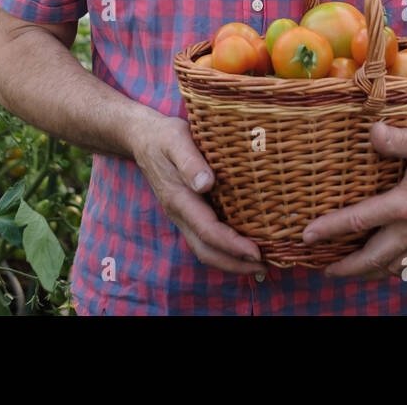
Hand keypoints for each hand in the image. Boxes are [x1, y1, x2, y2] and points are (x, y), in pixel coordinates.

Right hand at [130, 112, 267, 275]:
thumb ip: (189, 161)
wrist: (143, 138)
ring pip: (204, 249)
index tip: (256, 252)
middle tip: (263, 268)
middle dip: (234, 264)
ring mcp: (181, 216)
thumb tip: (206, 184)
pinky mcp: (187, 212)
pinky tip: (242, 246)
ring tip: (258, 265)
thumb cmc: (164, 137)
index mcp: (178, 198)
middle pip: (205, 251)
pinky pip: (204, 238)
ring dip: (230, 261)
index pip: (208, 231)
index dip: (232, 245)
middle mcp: (179, 213)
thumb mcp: (176, 139)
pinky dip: (224, 248)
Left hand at [303, 121, 406, 279]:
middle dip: (346, 268)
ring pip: (394, 268)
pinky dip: (396, 272)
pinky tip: (386, 268)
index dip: (330, 229)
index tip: (307, 236)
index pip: (360, 221)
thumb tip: (371, 131)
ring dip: (369, 273)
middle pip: (373, 258)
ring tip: (350, 271)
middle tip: (324, 270)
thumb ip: (396, 139)